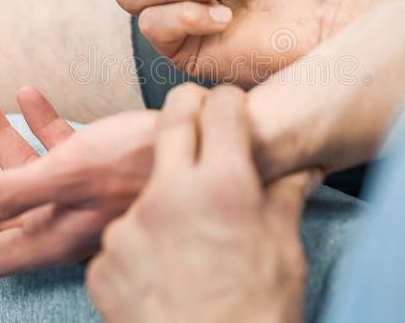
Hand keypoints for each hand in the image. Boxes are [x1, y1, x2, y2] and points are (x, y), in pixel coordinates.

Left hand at [0, 87, 156, 278]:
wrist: (201, 140)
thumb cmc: (140, 161)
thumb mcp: (68, 175)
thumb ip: (9, 195)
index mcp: (52, 235)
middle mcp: (64, 220)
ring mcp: (83, 194)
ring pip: (26, 169)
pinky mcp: (102, 167)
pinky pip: (60, 148)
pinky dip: (40, 122)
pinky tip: (29, 95)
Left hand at [87, 84, 321, 322]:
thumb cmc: (258, 315)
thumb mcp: (283, 252)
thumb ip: (284, 198)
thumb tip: (304, 169)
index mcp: (223, 186)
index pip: (221, 108)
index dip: (230, 102)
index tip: (231, 108)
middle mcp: (168, 195)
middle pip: (171, 120)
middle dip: (187, 110)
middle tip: (199, 120)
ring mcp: (128, 228)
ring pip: (146, 186)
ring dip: (166, 196)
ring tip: (190, 239)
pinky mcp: (101, 262)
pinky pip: (124, 236)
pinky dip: (144, 243)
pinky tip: (166, 272)